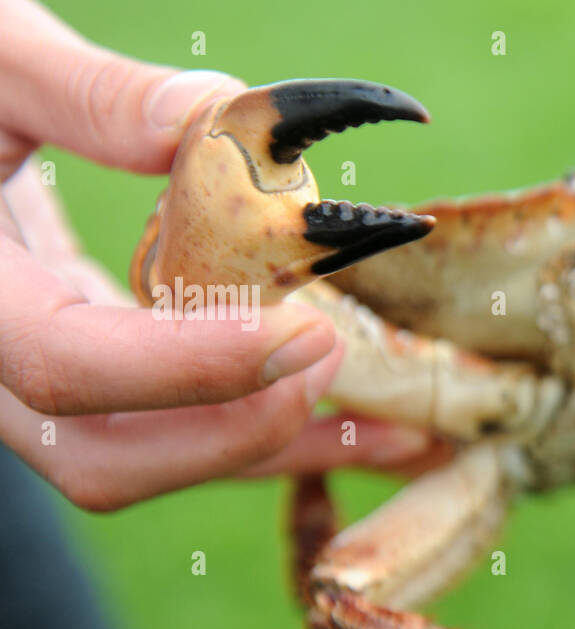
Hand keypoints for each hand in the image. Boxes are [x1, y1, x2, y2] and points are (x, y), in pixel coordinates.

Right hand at [0, 0, 429, 509]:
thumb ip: (87, 93)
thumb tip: (211, 115)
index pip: (65, 365)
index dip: (187, 367)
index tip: (301, 331)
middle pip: (111, 456)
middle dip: (239, 432)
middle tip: (336, 357)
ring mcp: (43, 379)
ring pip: (157, 458)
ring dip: (280, 447)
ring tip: (400, 431)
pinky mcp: (95, 370)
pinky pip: (180, 428)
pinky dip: (269, 426)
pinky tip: (367, 421)